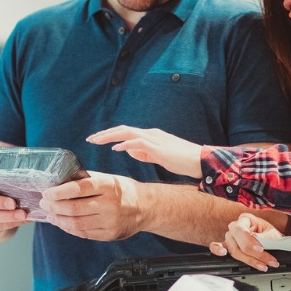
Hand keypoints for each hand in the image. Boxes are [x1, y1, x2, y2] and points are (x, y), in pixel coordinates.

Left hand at [40, 171, 144, 240]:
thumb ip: (86, 180)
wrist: (146, 207)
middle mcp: (109, 204)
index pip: (78, 189)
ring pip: (76, 223)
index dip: (58, 192)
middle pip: (73, 208)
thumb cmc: (123, 190)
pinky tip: (62, 223)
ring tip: (50, 214)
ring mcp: (110, 221)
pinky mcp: (109, 234)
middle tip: (44, 203)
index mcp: (107, 186)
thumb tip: (60, 182)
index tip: (47, 193)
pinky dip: (69, 228)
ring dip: (58, 219)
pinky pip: (83, 233)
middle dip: (54, 207)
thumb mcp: (107, 178)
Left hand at [87, 126, 203, 177]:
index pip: (126, 132)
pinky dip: (125, 144)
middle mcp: (150, 133)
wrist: (200, 161)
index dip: (110, 135)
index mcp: (150, 136)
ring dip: (110, 136)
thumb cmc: (182, 160)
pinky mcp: (158, 147)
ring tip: (96, 141)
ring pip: (126, 132)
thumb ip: (144, 153)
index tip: (96, 140)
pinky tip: (116, 148)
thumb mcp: (159, 156)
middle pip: (122, 129)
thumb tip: (128, 150)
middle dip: (105, 134)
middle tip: (90, 139)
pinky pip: (137, 142)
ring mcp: (154, 138)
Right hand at [211, 213, 281, 271]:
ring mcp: (230, 237)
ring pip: (233, 250)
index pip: (241, 230)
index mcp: (245, 219)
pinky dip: (217, 250)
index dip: (249, 241)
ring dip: (248, 260)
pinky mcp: (227, 246)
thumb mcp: (273, 233)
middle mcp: (235, 227)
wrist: (272, 240)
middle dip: (252, 254)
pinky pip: (216, 246)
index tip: (261, 249)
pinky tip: (222, 253)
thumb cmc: (270, 235)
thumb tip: (256, 239)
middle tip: (267, 261)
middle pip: (236, 242)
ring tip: (263, 266)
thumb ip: (266, 236)